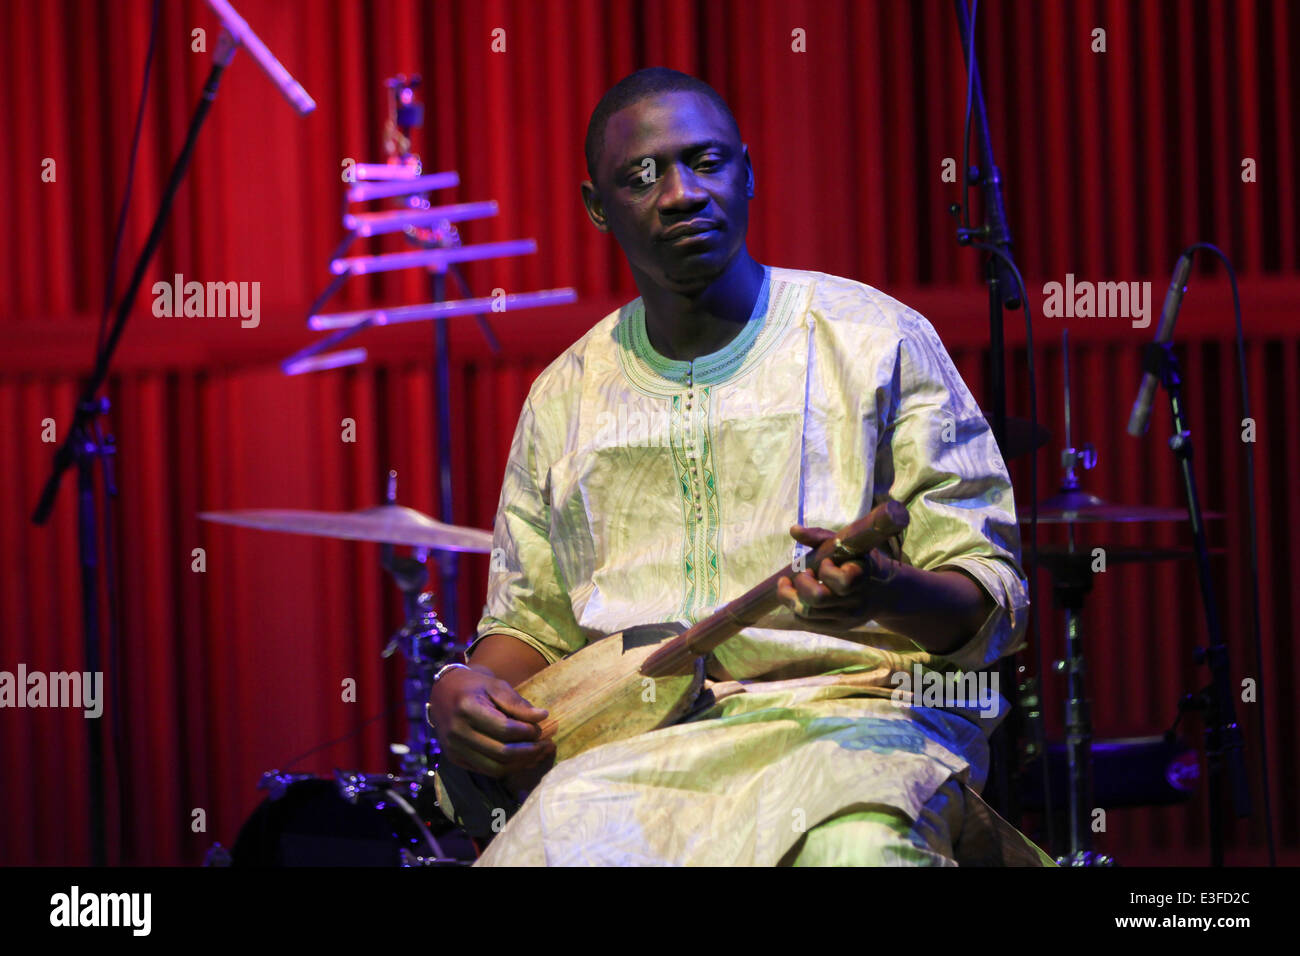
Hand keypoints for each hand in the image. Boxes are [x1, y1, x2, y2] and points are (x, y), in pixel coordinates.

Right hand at [427, 666, 555, 778]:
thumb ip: (518, 703)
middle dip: (529, 752)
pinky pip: (486, 771)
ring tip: (538, 755)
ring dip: (521, 764)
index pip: (505, 729)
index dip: (527, 731)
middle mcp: (457, 732)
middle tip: (546, 745)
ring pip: (495, 768)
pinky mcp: (455, 759)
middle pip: (501, 753)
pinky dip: (507, 768)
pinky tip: (522, 760)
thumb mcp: (496, 686)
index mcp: (467, 709)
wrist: (443, 693)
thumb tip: (543, 717)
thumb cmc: (474, 686)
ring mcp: (454, 749)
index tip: (540, 728)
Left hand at [776, 524, 891, 629]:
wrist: (886, 591)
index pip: (842, 581)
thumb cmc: (860, 562)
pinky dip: (795, 608)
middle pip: (818, 598)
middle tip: (803, 574)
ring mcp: (847, 618)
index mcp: (862, 577)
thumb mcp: (848, 546)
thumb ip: (820, 537)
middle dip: (802, 584)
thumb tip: (793, 529)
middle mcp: (856, 602)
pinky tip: (796, 596)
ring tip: (789, 584)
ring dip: (790, 596)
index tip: (826, 563)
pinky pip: (806, 622)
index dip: (827, 571)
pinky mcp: (838, 627)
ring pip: (807, 612)